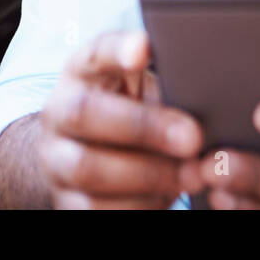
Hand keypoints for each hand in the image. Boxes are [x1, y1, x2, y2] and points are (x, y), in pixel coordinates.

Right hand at [37, 30, 205, 207]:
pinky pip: (95, 210)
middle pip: (84, 113)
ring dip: (148, 174)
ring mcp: (54, 160)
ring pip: (88, 168)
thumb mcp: (141, 90)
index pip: (94, 52)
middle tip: (193, 138)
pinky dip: (140, 205)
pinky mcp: (65, 202)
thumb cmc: (130, 114)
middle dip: (143, 126)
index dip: (117, 50)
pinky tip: (169, 196)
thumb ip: (163, 82)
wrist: (85, 160)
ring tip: (193, 174)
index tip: (144, 49)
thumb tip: (204, 86)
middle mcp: (58, 113)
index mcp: (80, 73)